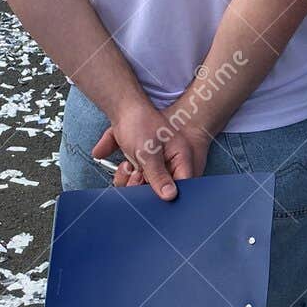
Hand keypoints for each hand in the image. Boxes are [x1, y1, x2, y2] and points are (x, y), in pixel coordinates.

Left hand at [92, 100, 210, 200]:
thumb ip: (159, 176)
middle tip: (137, 175)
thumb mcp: (149, 153)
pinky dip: (128, 177)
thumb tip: (170, 196)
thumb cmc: (140, 124)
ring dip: (133, 181)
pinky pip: (137, 180)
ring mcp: (158, 165)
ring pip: (147, 187)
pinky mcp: (145, 165)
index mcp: (181, 158)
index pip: (182, 184)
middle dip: (146, 186)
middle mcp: (171, 163)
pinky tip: (126, 165)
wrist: (123, 110)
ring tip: (129, 166)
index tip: (154, 194)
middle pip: (163, 189)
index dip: (170, 193)